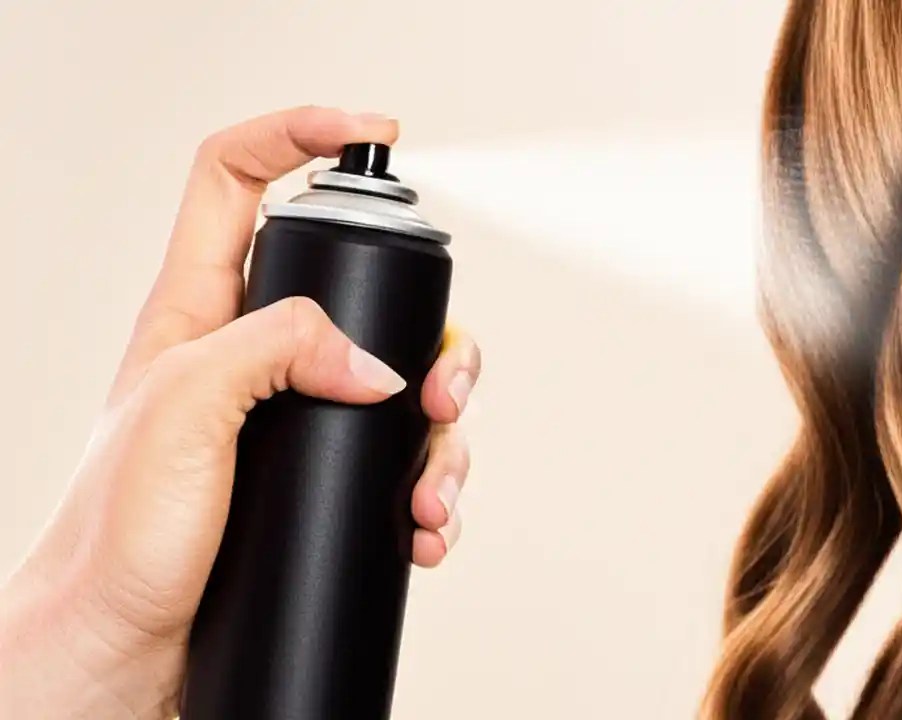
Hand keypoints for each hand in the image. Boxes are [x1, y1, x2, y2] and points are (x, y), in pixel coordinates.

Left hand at [0, 107, 480, 718]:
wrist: (122, 654)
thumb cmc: (114, 539)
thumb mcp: (179, 411)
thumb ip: (273, 348)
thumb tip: (371, 358)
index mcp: (198, 310)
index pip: (237, 179)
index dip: (299, 134)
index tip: (372, 134)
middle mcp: (252, 356)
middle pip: (363, 293)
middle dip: (430, 332)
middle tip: (444, 387)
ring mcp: (290, 419)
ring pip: (400, 385)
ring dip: (444, 432)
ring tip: (436, 486)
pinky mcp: (319, 478)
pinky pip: (399, 462)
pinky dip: (431, 487)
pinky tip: (426, 525)